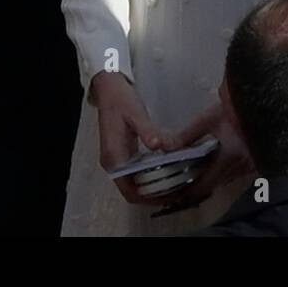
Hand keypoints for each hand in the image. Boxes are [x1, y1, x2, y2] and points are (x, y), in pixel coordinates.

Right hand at [90, 71, 175, 204]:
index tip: (171, 195)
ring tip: (176, 183)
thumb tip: (160, 146)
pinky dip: (150, 176)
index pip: (130, 190)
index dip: (149, 198)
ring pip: (134, 183)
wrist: (108, 87)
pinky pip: (135, 173)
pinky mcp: (121, 154)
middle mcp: (113, 163)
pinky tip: (166, 171)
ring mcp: (116, 160)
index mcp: (114, 157)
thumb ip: (148, 131)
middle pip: (133, 191)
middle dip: (155, 195)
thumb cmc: (120, 100)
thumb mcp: (136, 113)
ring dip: (153, 187)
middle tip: (179, 191)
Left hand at [168, 102, 253, 204]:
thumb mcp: (207, 120)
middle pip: (212, 186)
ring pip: (222, 181)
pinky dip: (217, 174)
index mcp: (229, 157)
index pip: (205, 185)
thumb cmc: (233, 109)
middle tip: (176, 186)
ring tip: (186, 178)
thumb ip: (186, 136)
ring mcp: (248, 167)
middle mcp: (240, 167)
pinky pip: (231, 175)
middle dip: (194, 188)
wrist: (256, 102)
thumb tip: (166, 147)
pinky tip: (207, 168)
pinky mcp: (252, 163)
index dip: (187, 191)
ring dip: (206, 181)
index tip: (173, 192)